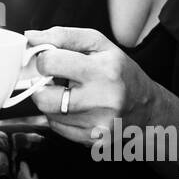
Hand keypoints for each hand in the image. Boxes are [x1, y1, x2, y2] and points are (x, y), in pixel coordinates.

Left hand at [26, 26, 157, 144]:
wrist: (148, 108)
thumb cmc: (120, 72)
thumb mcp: (99, 44)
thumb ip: (63, 36)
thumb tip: (30, 37)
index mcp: (103, 71)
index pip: (50, 63)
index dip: (43, 59)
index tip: (49, 60)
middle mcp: (102, 100)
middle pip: (43, 97)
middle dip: (41, 86)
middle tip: (54, 80)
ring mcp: (99, 125)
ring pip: (48, 114)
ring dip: (52, 101)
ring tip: (71, 93)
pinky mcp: (95, 142)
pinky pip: (58, 128)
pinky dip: (60, 117)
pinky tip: (77, 109)